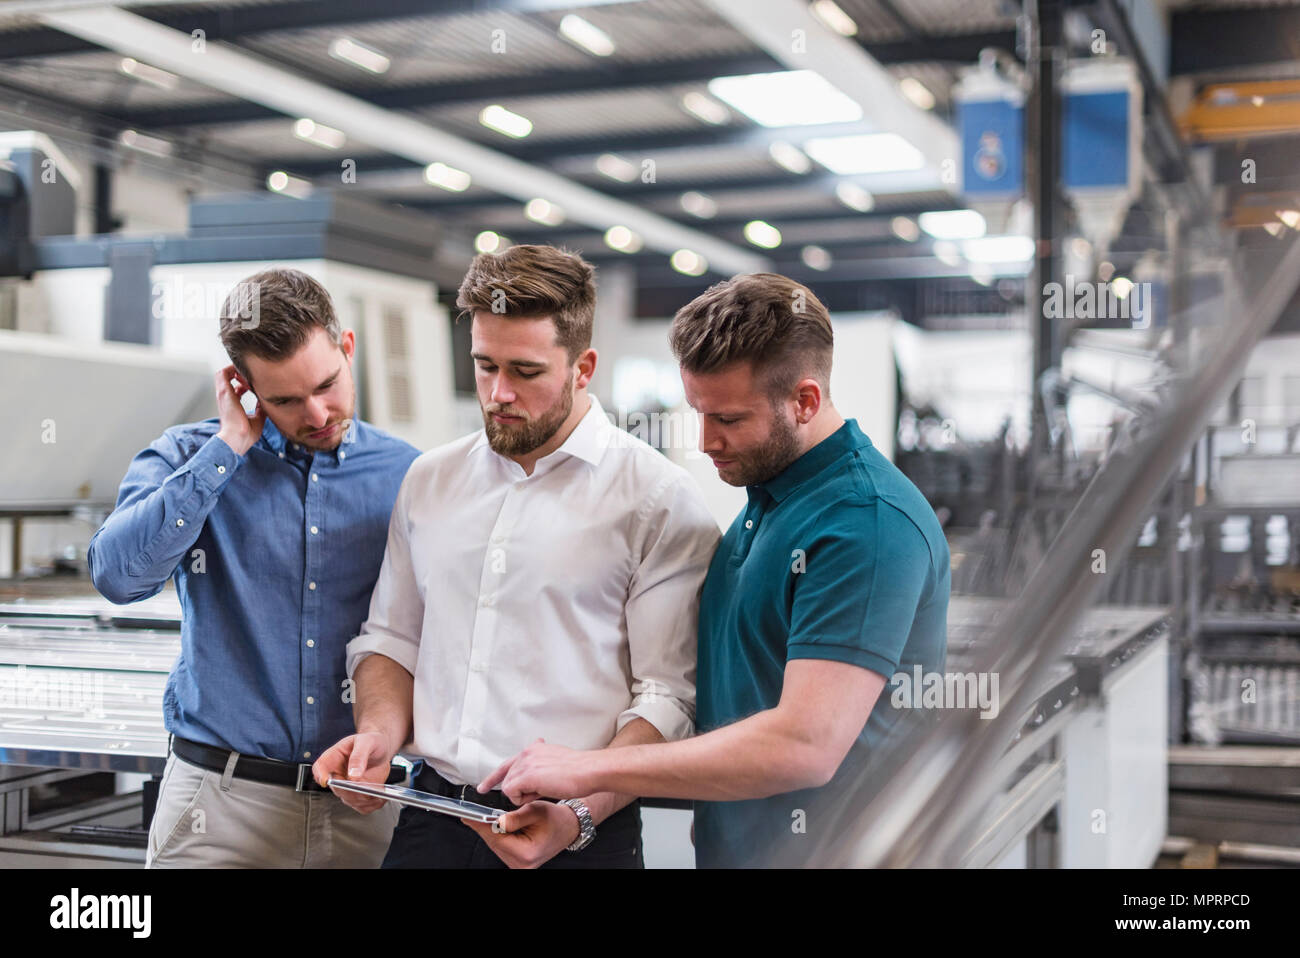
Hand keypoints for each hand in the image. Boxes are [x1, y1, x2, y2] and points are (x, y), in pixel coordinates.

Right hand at [215, 364, 265, 455]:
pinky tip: (245, 372)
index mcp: (232, 406)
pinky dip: (233, 369)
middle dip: (241, 375)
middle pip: (229, 380)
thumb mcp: (258, 418)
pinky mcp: (224, 392)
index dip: (244, 385)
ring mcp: (224, 394)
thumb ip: (261, 408)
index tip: (254, 385)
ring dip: (237, 370)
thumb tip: (267, 401)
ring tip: (249, 373)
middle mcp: (225, 399)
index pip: (235, 391)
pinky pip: (224, 373)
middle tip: (253, 377)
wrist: (237, 439)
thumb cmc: (246, 435)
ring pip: (225, 374)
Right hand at [312, 731, 392, 813]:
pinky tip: (379, 798)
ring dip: (363, 800)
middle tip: (365, 788)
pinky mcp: (357, 794)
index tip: (326, 781)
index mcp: (334, 757)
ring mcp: (347, 786)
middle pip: (336, 788)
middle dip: (351, 791)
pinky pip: (361, 805)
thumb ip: (359, 756)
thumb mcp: (366, 742)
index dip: (320, 775)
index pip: (320, 767)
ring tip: (377, 792)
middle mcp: (338, 774)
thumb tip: (353, 774)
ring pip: (349, 799)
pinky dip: (371, 805)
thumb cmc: (371, 741)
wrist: (382, 747)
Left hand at [460, 800, 580, 868]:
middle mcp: (521, 864)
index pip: (496, 838)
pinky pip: (500, 846)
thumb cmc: (556, 819)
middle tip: (475, 812)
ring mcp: (518, 865)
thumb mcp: (536, 811)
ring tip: (495, 817)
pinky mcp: (516, 862)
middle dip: (484, 826)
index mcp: (527, 854)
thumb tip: (493, 820)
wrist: (568, 827)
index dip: (480, 825)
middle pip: (493, 843)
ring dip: (492, 830)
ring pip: (495, 845)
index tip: (468, 816)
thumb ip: (514, 817)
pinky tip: (500, 825)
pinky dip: (498, 835)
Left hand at [478, 738, 598, 805]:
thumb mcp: (555, 762)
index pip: (507, 764)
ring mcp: (525, 763)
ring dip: (524, 795)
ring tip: (545, 789)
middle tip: (541, 791)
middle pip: (508, 779)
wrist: (590, 770)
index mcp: (533, 749)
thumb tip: (535, 775)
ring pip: (510, 787)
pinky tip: (540, 793)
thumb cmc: (579, 771)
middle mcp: (526, 753)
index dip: (493, 778)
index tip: (483, 787)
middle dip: (520, 791)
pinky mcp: (526, 775)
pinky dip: (523, 799)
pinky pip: (512, 793)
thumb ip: (541, 765)